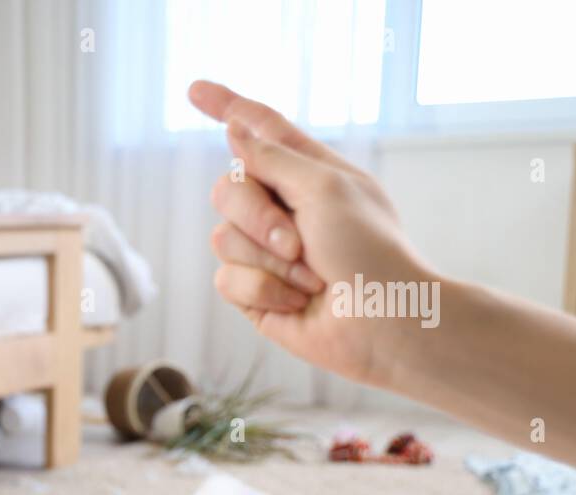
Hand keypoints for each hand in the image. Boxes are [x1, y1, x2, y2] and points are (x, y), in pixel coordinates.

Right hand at [189, 80, 434, 387]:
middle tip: (298, 240)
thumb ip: (272, 157)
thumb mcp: (325, 187)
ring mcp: (265, 251)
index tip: (194, 90)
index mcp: (308, 172)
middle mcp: (283, 208)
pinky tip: (298, 302)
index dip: (226, 107)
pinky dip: (264, 289)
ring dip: (268, 259)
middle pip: (228, 189)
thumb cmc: (369, 251)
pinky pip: (226, 279)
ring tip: (310, 275)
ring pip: (223, 237)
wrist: (381, 323)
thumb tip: (235, 130)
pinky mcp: (254, 291)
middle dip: (257, 216)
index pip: (259, 129)